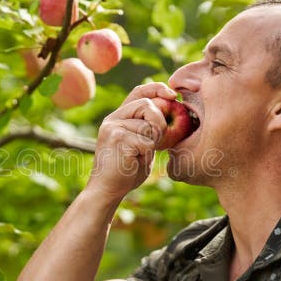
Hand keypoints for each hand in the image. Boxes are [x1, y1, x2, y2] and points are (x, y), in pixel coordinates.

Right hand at [87, 82, 177, 200]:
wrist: (107, 191)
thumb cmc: (126, 171)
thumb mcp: (141, 145)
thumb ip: (150, 130)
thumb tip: (169, 113)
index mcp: (118, 118)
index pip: (139, 91)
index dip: (157, 89)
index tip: (173, 95)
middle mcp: (113, 119)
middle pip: (146, 103)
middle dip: (160, 121)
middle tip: (159, 140)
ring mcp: (113, 127)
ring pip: (148, 125)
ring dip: (152, 143)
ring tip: (140, 155)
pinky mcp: (117, 138)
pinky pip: (146, 141)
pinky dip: (147, 154)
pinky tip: (134, 161)